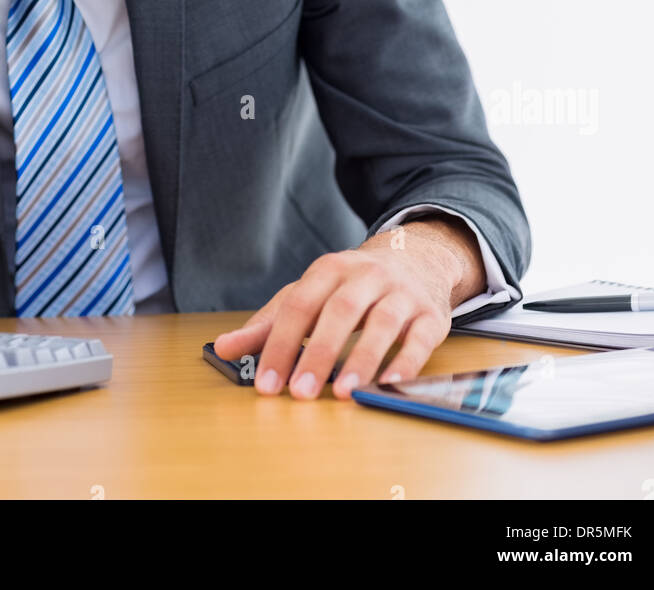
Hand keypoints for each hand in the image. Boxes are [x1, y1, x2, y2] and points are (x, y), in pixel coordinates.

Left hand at [213, 215, 485, 399]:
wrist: (415, 258)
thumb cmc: (350, 286)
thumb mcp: (309, 294)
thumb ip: (268, 323)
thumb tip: (222, 348)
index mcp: (330, 269)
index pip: (300, 305)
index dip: (281, 344)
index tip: (268, 384)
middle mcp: (367, 276)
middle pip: (341, 310)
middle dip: (319, 353)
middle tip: (302, 393)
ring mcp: (402, 293)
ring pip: (383, 322)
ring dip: (363, 359)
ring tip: (344, 394)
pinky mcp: (431, 314)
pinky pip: (421, 337)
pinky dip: (407, 361)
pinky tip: (390, 384)